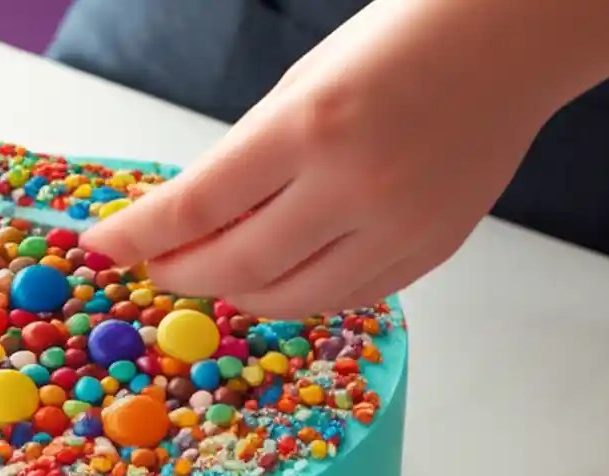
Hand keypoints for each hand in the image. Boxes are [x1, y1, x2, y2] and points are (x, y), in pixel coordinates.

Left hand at [81, 0, 557, 317]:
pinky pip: (346, 298)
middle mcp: (355, 187)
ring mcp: (399, 227)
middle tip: (158, 265)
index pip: (197, 206)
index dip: (139, 235)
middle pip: (237, 268)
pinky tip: (280, 273)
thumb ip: (245, 162)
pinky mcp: (432, 252)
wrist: (505, 43)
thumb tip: (187, 224)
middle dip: (181, 272)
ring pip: (291, 299)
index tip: (102, 245)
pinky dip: (299, 293)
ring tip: (215, 270)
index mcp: (308, 128)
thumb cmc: (393, 47)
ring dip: (236, 292)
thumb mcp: (298, 90)